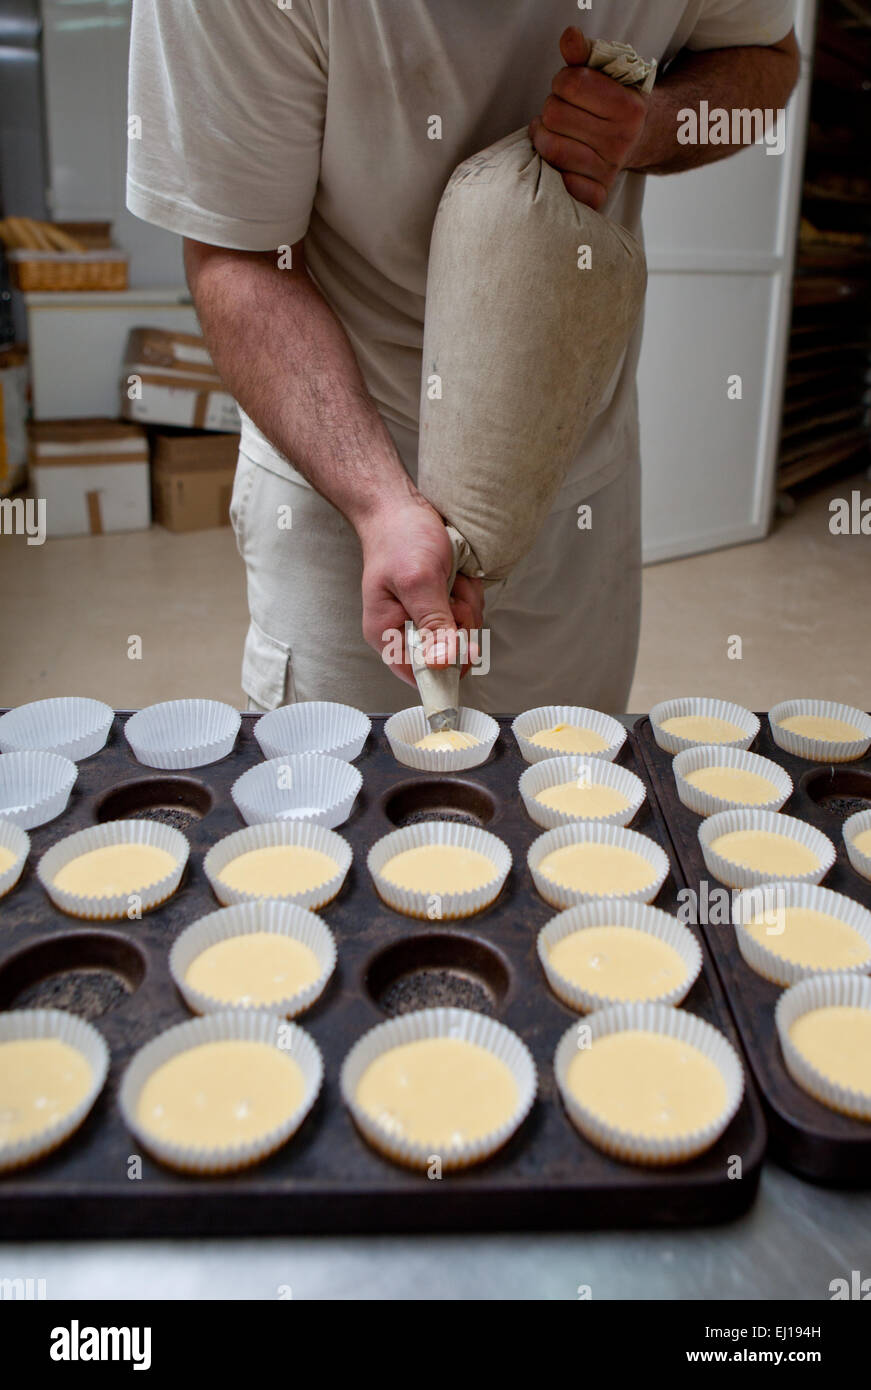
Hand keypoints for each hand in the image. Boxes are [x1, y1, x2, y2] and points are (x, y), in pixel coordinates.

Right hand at [357, 494, 483, 687]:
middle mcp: (405, 631)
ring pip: (464, 631)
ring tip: (451, 577)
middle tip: (452, 594)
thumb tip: (442, 665)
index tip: (464, 649)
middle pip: (449, 654)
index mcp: (387, 633)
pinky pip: (468, 612)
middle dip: (460, 622)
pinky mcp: (441, 604)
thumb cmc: (399, 538)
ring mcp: (425, 617)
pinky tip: (457, 574)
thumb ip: (433, 625)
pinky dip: (469, 592)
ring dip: (467, 603)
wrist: (399, 506)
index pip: (417, 676)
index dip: (445, 671)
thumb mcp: (419, 581)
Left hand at [529, 26, 648, 209]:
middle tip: (561, 112)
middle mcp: (621, 140)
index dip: (561, 81)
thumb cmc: (615, 102)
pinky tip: (558, 158)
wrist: (642, 139)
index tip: (569, 88)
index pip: (569, 83)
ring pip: (549, 147)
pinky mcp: (596, 194)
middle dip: (551, 108)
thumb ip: (584, 55)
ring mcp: (608, 170)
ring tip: (553, 132)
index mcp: (627, 107)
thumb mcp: (606, 73)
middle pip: (553, 114)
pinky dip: (551, 168)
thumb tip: (569, 36)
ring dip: (542, 135)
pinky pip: (558, 181)